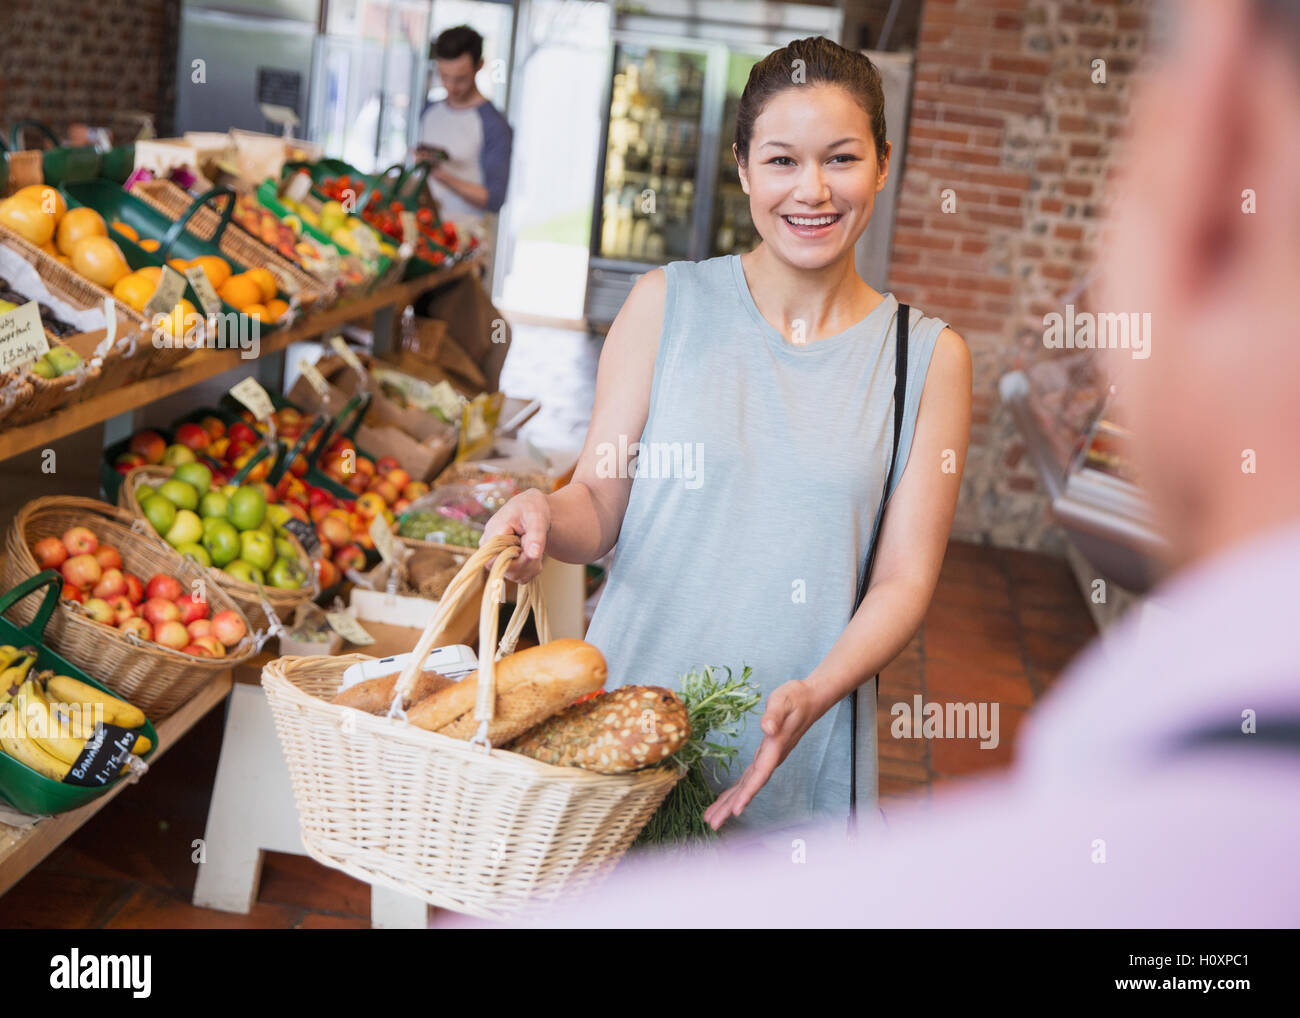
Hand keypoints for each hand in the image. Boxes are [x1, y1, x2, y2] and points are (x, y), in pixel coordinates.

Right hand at [481, 489, 550, 582]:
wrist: (532, 509)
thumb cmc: (533, 508)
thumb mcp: (537, 518)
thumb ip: (535, 536)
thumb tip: (533, 554)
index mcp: (492, 534)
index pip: (496, 560)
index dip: (517, 559)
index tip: (531, 547)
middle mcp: (489, 548)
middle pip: (505, 569)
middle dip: (527, 561)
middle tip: (536, 544)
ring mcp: (495, 558)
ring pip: (514, 575)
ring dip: (531, 564)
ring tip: (534, 545)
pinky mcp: (503, 564)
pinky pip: (519, 576)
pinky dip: (531, 568)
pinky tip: (532, 552)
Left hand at [702, 678, 822, 830]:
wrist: (810, 698)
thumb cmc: (796, 698)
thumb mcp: (783, 700)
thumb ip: (774, 714)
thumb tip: (766, 728)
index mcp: (775, 748)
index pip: (760, 775)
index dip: (748, 793)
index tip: (736, 811)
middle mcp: (772, 758)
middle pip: (750, 786)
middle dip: (731, 806)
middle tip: (713, 823)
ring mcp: (769, 758)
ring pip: (748, 785)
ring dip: (730, 802)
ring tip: (712, 818)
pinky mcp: (765, 754)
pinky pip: (748, 777)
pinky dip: (736, 789)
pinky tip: (726, 799)